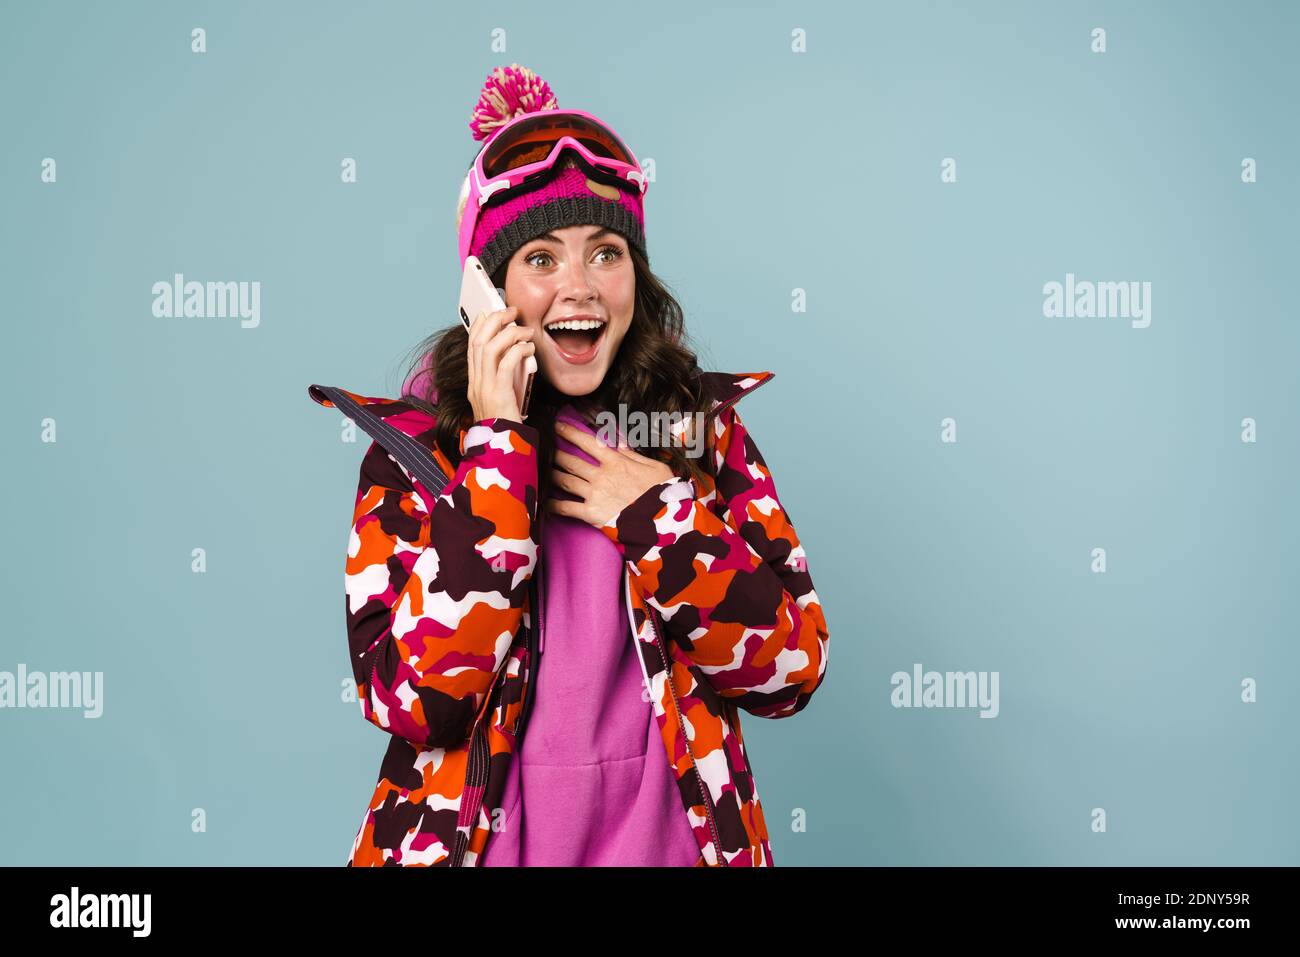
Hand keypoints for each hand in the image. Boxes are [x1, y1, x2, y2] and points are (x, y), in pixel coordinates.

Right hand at [466, 306, 534, 421]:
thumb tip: (518, 355)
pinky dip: (517, 350)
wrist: (500, 450)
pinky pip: (506, 364)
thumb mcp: (501, 396)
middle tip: (511, 312)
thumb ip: (505, 377)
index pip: (472, 345)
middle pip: (479, 340)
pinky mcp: (498, 394)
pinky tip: (528, 348)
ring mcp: (485, 388)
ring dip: (510, 333)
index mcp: (474, 382)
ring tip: (526, 331)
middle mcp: (476, 382)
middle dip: (495, 320)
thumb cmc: (504, 424)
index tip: (492, 312)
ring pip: (490, 348)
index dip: (480, 324)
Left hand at [547, 420, 677, 526]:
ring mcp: (594, 494)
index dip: (570, 432)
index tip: (558, 426)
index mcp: (616, 462)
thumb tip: (618, 443)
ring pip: (565, 480)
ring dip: (551, 474)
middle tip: (544, 447)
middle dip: (555, 453)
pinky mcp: (591, 514)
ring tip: (542, 470)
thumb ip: (633, 454)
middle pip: (571, 461)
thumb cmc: (662, 493)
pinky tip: (544, 502)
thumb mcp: (654, 467)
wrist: (662, 521)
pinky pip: (566, 507)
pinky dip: (553, 505)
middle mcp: (601, 475)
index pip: (588, 442)